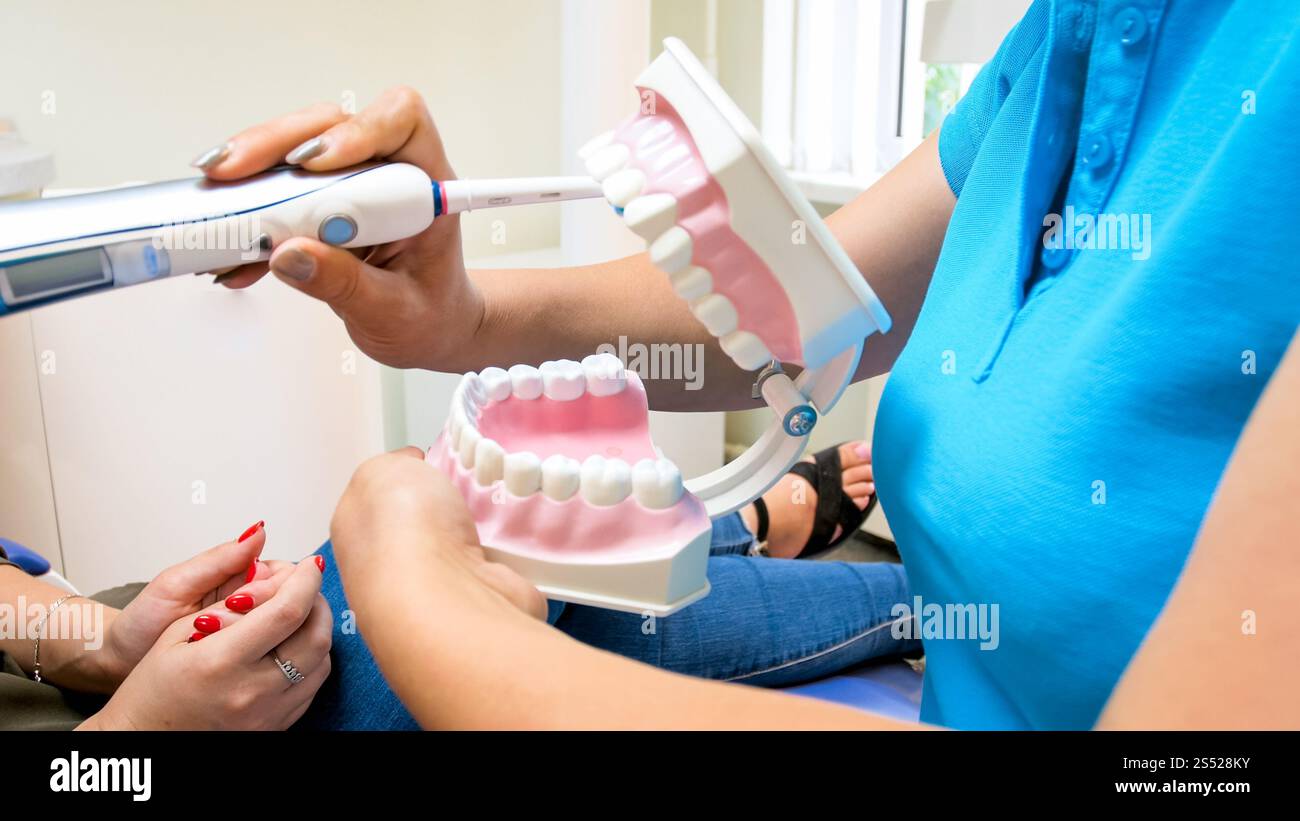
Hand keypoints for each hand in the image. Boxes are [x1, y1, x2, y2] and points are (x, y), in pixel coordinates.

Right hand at [82, 558, 331, 729]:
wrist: (145, 739)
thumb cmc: (153, 686)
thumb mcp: (178, 633)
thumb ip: (230, 604)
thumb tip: (274, 579)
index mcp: (221, 662)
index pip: (286, 612)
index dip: (307, 580)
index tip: (311, 564)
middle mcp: (250, 692)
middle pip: (316, 637)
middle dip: (318, 601)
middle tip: (307, 585)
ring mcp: (266, 715)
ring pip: (321, 663)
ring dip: (317, 630)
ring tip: (296, 614)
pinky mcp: (275, 728)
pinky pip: (311, 687)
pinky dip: (310, 660)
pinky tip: (289, 647)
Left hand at [94, 522, 273, 689]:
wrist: (124, 658)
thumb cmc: (145, 621)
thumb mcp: (177, 584)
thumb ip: (219, 558)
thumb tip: (258, 531)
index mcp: (238, 572)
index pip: (284, 572)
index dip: (272, 587)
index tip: (240, 601)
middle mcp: (250, 597)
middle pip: (289, 598)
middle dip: (261, 611)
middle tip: (219, 624)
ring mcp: (250, 626)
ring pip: (283, 623)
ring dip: (256, 632)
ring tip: (215, 639)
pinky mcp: (247, 651)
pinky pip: (271, 647)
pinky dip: (256, 650)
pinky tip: (231, 656)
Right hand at [195, 88, 481, 369]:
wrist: (424, 326)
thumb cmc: (428, 312)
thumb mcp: (394, 311)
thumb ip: (346, 284)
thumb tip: (289, 255)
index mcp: (427, 185)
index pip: (400, 123)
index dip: (356, 130)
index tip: (312, 162)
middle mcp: (387, 171)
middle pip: (328, 126)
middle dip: (273, 144)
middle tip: (228, 172)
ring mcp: (348, 182)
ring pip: (292, 150)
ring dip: (248, 172)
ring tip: (211, 199)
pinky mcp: (317, 200)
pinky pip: (275, 191)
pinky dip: (245, 213)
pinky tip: (228, 250)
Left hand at [331, 448, 545, 621]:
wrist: (451, 600)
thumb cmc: (407, 530)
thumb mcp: (384, 469)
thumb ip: (395, 463)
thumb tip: (412, 471)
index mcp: (356, 529)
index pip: (377, 497)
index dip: (403, 475)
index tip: (429, 462)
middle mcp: (388, 565)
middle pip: (421, 522)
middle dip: (446, 504)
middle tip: (467, 485)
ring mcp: (435, 589)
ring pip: (460, 545)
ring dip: (480, 527)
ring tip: (497, 506)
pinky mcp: (479, 603)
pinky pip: (495, 567)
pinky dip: (509, 552)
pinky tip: (516, 537)